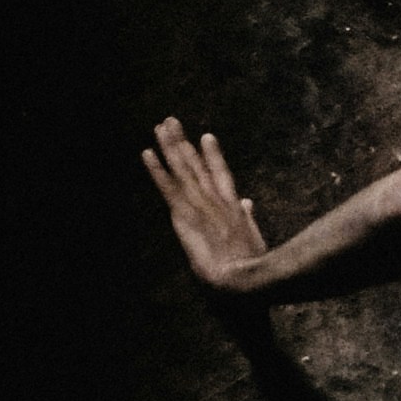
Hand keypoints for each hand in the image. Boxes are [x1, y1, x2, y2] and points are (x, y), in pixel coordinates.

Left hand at [144, 115, 268, 296]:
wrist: (247, 279)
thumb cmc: (252, 267)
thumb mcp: (253, 239)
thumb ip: (248, 217)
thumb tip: (248, 202)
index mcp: (232, 208)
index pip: (220, 176)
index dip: (212, 156)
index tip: (205, 136)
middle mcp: (216, 200)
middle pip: (197, 166)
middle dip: (183, 144)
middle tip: (172, 121)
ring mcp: (201, 205)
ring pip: (182, 170)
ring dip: (170, 147)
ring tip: (161, 126)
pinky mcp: (186, 215)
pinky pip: (168, 188)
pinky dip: (156, 170)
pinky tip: (147, 153)